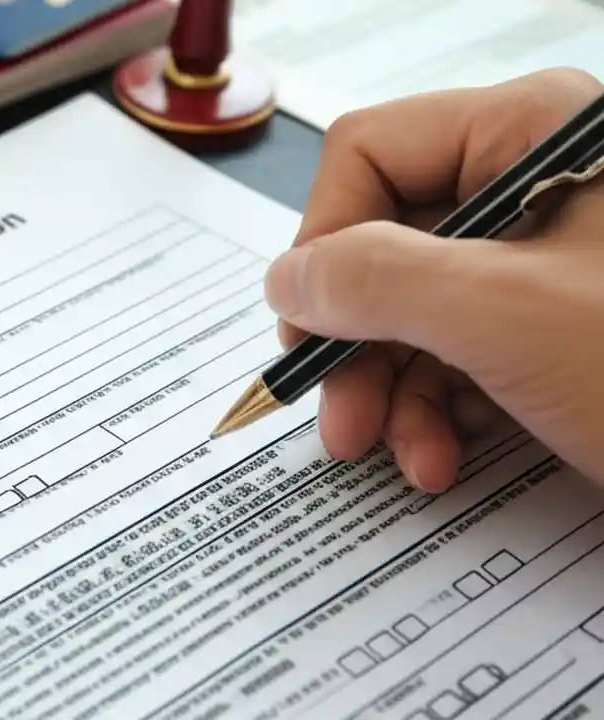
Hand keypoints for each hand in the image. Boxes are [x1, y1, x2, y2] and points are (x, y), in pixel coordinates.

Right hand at [265, 67, 603, 492]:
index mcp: (531, 133)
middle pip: (389, 242)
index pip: (371, 154)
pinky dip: (442, 409)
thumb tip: (288, 277)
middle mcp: (536, 183)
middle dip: (357, 342)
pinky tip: (444, 456)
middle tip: (339, 420)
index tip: (308, 329)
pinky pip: (466, 349)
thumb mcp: (507, 315)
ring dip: (395, 391)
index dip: (324, 243)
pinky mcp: (563, 323)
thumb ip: (375, 280)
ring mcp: (552, 258)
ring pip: (420, 308)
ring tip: (402, 455)